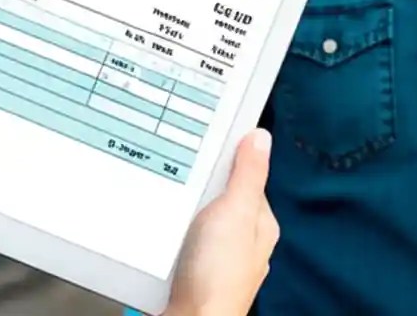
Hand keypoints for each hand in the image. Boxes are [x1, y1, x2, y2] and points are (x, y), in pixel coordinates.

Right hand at [166, 129, 277, 315]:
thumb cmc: (217, 278)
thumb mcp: (236, 213)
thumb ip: (248, 175)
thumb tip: (260, 138)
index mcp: (258, 225)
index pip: (246, 177)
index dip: (227, 158)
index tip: (206, 138)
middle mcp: (239, 241)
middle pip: (216, 196)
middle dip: (196, 183)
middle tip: (177, 167)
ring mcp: (213, 256)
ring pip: (193, 217)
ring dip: (178, 208)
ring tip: (163, 196)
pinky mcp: (188, 269)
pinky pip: (176, 238)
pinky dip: (165, 230)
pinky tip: (156, 228)